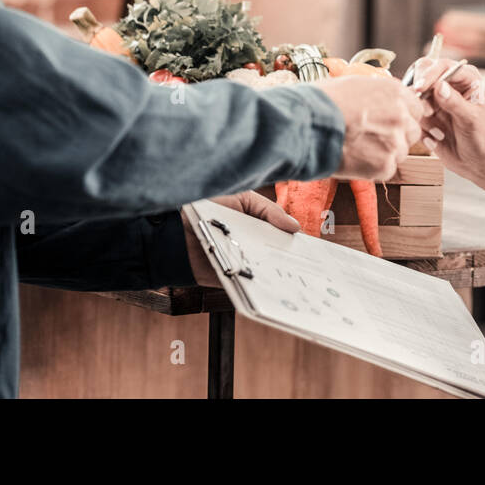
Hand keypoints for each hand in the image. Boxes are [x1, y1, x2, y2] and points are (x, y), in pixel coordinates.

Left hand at [180, 190, 298, 287]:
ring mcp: (241, 262)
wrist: (174, 230)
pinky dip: (258, 285)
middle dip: (291, 260)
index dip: (295, 242)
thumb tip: (295, 227)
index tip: (310, 249)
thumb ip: (269, 210)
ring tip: (293, 275)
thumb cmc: (205, 208)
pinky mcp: (230, 279)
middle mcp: (251, 245)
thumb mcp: (242, 199)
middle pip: (277, 256)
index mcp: (256, 226)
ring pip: (265, 271)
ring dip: (277, 273)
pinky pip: (247, 284)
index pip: (282, 236)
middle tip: (307, 264)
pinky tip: (269, 283)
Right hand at [316, 76, 423, 181]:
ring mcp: (395, 142)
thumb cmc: (321, 101)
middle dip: (397, 136)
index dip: (402, 116)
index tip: (390, 122)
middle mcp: (400, 115)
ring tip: (359, 149)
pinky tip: (355, 159)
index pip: (415, 107)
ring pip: (401, 152)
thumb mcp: (353, 84)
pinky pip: (387, 169)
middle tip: (373, 138)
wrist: (305, 124)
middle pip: (412, 131)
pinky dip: (374, 168)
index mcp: (394, 92)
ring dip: (385, 153)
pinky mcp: (385, 165)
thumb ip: (376, 93)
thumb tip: (381, 101)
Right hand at [410, 58, 484, 181]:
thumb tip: (439, 86)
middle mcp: (449, 85)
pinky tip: (437, 139)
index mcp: (466, 78)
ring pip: (415, 99)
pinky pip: (413, 116)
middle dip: (421, 95)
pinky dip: (422, 129)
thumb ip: (455, 103)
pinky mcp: (426, 115)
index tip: (420, 88)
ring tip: (441, 133)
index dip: (429, 75)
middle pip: (422, 76)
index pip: (442, 66)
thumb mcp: (471, 121)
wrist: (476, 163)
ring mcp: (436, 100)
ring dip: (425, 118)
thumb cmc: (482, 140)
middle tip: (427, 112)